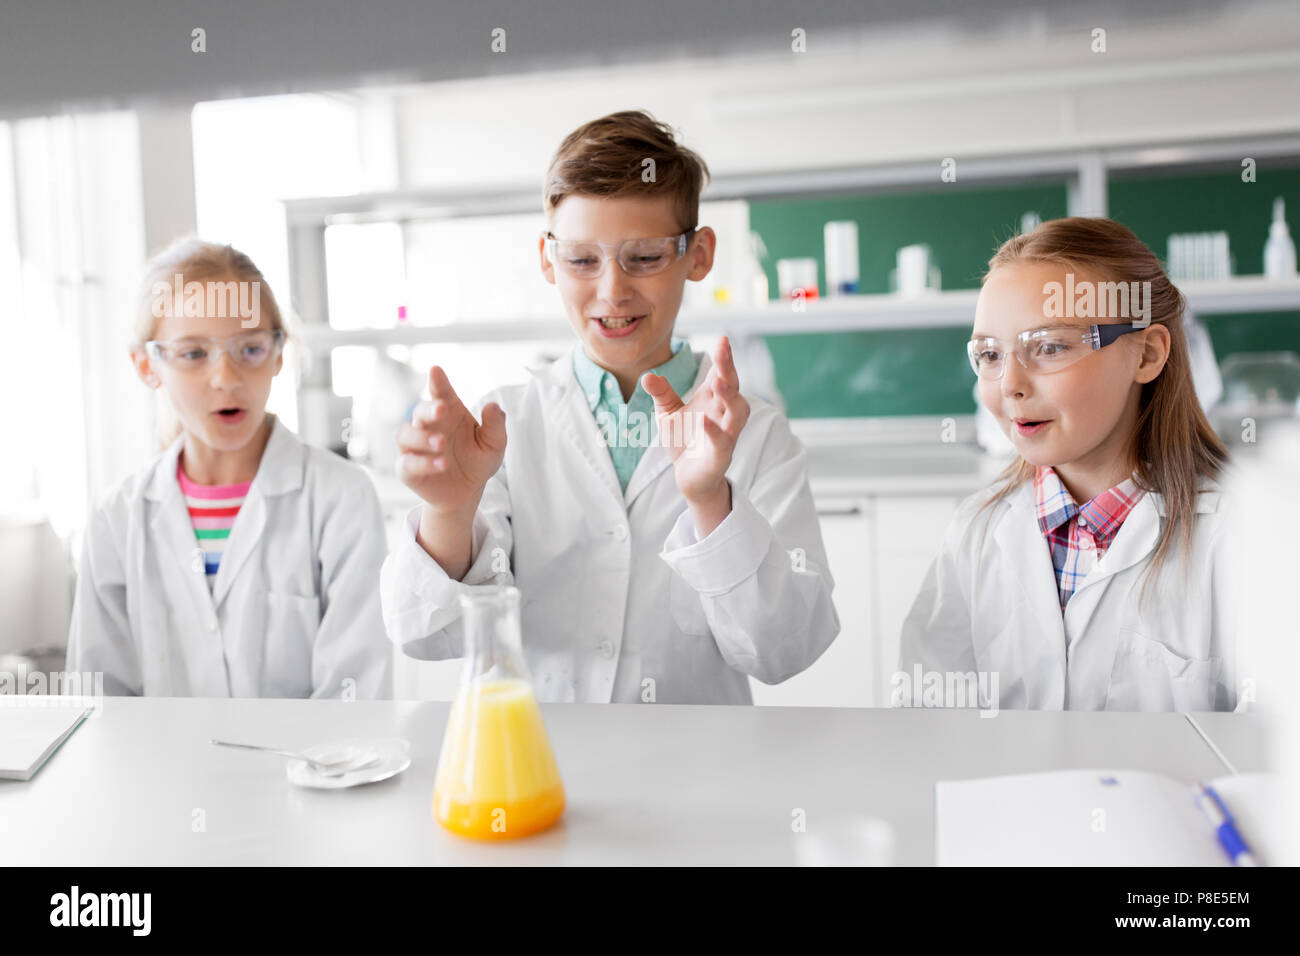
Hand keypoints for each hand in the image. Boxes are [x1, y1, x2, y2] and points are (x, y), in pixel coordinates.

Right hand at [395, 366, 506, 517]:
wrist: (468, 492)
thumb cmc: (478, 460)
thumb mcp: (494, 444)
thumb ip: (495, 426)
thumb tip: (493, 406)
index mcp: (449, 412)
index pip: (441, 392)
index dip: (437, 381)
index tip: (436, 370)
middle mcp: (428, 426)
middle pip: (420, 411)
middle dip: (429, 408)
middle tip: (442, 409)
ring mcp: (415, 447)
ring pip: (404, 434)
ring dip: (422, 437)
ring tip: (442, 443)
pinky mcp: (408, 470)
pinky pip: (407, 463)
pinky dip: (424, 463)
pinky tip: (442, 464)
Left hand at [642, 336, 749, 531]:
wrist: (688, 477)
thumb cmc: (683, 441)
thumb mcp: (667, 414)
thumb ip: (661, 394)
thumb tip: (647, 376)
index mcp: (713, 400)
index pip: (722, 373)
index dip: (724, 357)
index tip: (723, 338)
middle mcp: (724, 414)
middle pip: (734, 387)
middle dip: (729, 368)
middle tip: (723, 350)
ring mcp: (726, 434)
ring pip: (738, 412)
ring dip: (731, 397)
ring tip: (720, 383)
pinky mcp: (721, 455)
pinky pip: (722, 442)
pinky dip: (714, 431)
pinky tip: (703, 421)